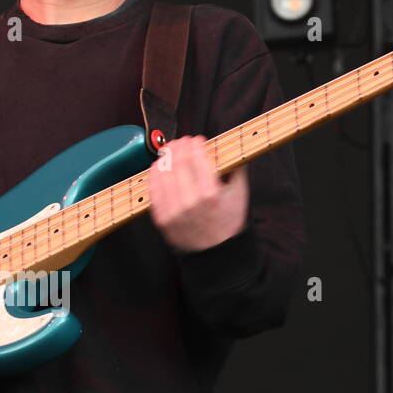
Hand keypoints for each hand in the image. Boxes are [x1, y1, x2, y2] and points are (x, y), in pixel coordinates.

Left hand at [148, 135, 248, 250]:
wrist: (214, 253)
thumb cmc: (228, 221)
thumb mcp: (240, 194)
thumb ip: (236, 168)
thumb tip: (228, 145)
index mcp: (210, 195)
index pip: (196, 158)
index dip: (194, 144)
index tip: (196, 139)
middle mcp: (189, 203)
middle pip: (177, 162)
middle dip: (179, 147)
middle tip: (181, 141)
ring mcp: (173, 211)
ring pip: (162, 173)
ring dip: (165, 157)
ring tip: (170, 151)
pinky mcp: (161, 218)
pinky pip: (153, 189)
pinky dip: (155, 174)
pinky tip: (159, 166)